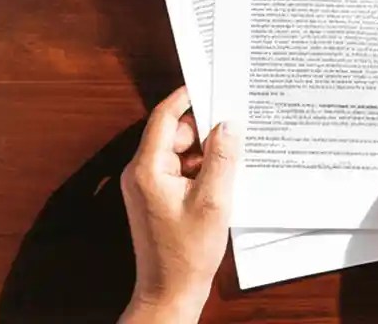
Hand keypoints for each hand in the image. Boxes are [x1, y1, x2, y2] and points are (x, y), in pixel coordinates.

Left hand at [119, 87, 239, 323]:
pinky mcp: (156, 198)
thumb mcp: (214, 201)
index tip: (209, 84)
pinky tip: (222, 183)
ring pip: (180, 153)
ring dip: (205, 155)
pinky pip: (180, 171)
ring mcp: (147, 186)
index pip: (164, 118)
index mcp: (148, 170)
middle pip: (174, 134)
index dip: (186, 98)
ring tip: (231, 166)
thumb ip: (222, 158)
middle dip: (204, 132)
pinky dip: (201, 171)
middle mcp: (141, 174)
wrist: (170, 292)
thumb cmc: (187, 254)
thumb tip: (228, 124)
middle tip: (236, 131)